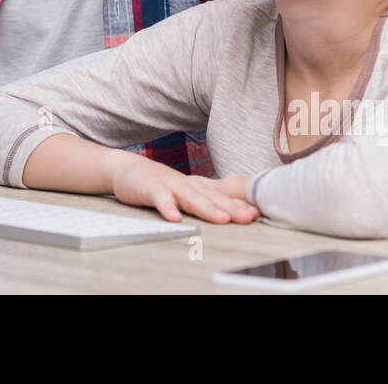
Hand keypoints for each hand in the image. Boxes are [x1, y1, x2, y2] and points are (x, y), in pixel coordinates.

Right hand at [108, 154, 258, 223]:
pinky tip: (175, 218)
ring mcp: (169, 185)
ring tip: (221, 219)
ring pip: (190, 198)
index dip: (240, 204)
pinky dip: (168, 208)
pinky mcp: (150, 189)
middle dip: (232, 207)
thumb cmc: (160, 184)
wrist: (128, 168)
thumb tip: (234, 212)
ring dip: (206, 208)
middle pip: (212, 197)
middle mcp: (188, 185)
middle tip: (249, 216)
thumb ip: (206, 201)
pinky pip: (160, 199)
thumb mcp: (186, 192)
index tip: (259, 213)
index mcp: (198, 187)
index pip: (222, 197)